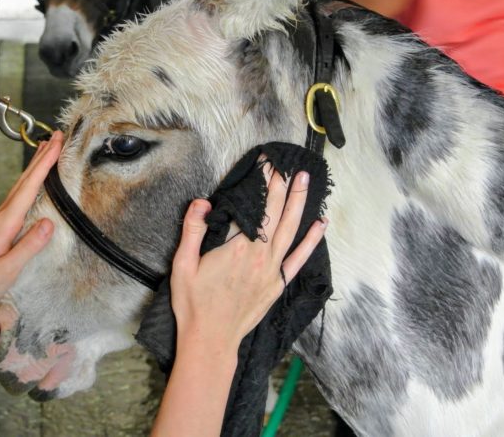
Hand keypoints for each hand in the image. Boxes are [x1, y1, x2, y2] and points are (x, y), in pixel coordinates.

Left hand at [0, 131, 63, 312]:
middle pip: (24, 181)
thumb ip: (28, 247)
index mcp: (3, 225)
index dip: (44, 165)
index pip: (28, 189)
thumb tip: (48, 223)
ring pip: (20, 186)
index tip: (56, 145)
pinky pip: (17, 196)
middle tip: (56, 137)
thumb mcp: (6, 271)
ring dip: (34, 166)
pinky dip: (28, 182)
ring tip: (46, 150)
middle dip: (41, 157)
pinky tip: (31, 182)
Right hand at [170, 164, 326, 353]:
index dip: (261, 183)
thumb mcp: (182, 265)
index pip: (254, 207)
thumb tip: (202, 202)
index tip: (266, 163)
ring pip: (290, 229)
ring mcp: (272, 271)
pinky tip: (321, 224)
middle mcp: (259, 256)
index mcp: (237, 248)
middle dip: (281, 186)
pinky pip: (299, 258)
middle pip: (275, 213)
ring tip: (306, 180)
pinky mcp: (278, 284)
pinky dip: (312, 240)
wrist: (211, 340)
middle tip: (286, 164)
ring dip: (299, 203)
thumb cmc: (194, 304)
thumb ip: (193, 231)